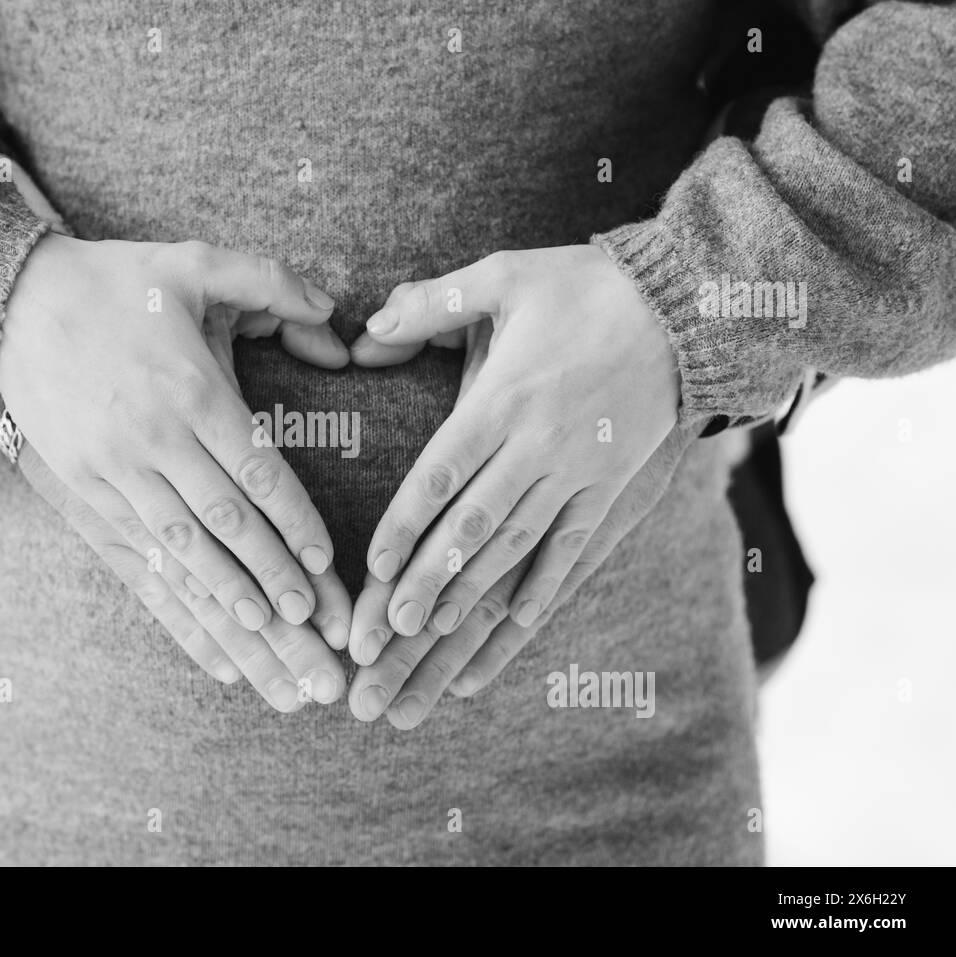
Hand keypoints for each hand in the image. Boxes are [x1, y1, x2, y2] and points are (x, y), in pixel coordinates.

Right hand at [0, 56, 353, 708]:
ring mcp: (111, 477)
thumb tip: (338, 319)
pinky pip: (139, 570)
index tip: (327, 575)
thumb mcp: (194, 261)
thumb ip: (272, 282)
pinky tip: (220, 660)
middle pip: (225, 532)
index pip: (253, 472)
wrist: (9, 302)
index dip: (291, 526)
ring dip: (237, 623)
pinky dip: (180, 617)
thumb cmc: (116, 283)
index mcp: (187, 390)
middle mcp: (150, 443)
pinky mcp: (85, 497)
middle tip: (325, 652)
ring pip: (184, 563)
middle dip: (278, 596)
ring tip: (283, 670)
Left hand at [345, 245, 682, 723]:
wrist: (686, 301)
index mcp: (503, 398)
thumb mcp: (503, 275)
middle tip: (391, 628)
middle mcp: (538, 444)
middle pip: (473, 524)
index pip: (441, 474)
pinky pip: (576, 546)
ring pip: (518, 544)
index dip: (405, 524)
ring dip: (476, 592)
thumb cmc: (584, 286)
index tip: (374, 568)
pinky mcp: (613, 484)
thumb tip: (366, 332)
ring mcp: (580, 470)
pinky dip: (547, 585)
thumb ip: (431, 303)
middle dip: (430, 579)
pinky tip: (518, 623)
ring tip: (436, 634)